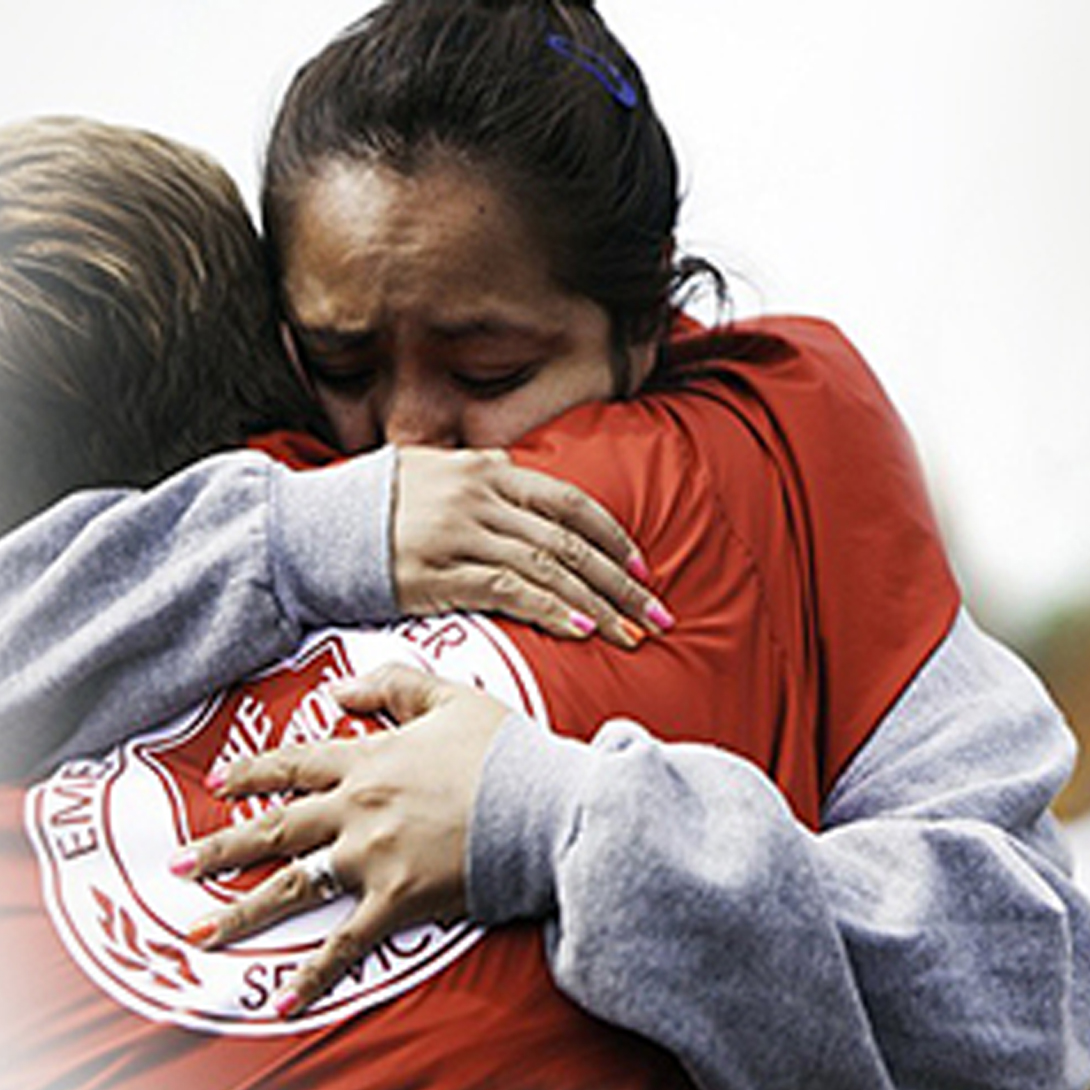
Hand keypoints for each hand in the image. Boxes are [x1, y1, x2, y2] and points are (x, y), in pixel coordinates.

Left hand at [171, 664, 508, 1017]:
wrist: (543, 804)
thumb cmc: (502, 750)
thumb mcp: (450, 697)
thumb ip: (394, 684)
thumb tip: (342, 688)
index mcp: (368, 758)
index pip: (294, 764)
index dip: (253, 772)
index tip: (221, 783)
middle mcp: (357, 808)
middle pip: (274, 826)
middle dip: (220, 847)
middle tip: (175, 863)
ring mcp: (372, 857)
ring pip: (291, 884)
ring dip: (240, 911)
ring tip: (199, 933)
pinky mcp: (397, 901)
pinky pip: (345, 943)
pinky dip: (312, 974)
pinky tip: (282, 999)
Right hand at [393, 447, 673, 647]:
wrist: (306, 529)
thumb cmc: (372, 503)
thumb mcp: (430, 469)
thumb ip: (482, 475)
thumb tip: (521, 475)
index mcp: (485, 470)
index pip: (568, 502)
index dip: (612, 536)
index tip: (641, 568)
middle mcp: (480, 498)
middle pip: (570, 541)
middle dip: (621, 581)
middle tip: (656, 614)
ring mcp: (460, 535)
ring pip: (549, 569)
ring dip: (598, 604)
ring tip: (630, 635)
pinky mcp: (438, 575)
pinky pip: (511, 592)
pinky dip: (552, 610)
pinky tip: (582, 630)